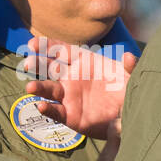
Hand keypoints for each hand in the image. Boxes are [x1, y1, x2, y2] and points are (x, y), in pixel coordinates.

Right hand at [20, 36, 135, 138]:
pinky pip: (55, 111)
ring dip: (39, 87)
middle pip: (49, 68)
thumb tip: (129, 56)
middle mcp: (72, 78)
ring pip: (49, 90)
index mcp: (83, 62)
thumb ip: (131, 66)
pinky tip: (42, 105)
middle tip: (29, 63)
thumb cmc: (128, 91)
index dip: (47, 46)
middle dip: (37, 64)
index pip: (61, 50)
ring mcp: (69, 97)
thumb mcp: (131, 77)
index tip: (33, 44)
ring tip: (30, 87)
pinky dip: (48, 108)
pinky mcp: (70, 116)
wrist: (128, 116)